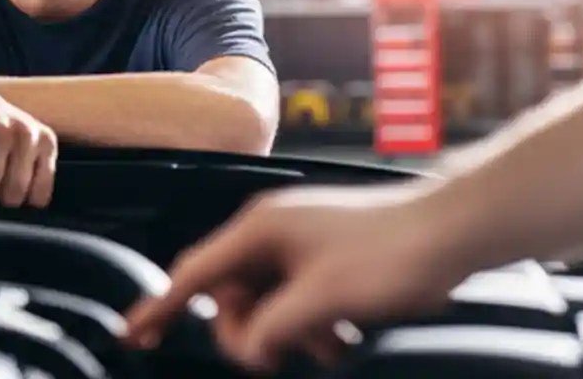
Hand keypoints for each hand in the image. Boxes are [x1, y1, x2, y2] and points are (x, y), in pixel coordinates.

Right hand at [122, 181, 476, 372]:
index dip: (159, 306)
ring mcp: (300, 242)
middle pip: (231, 294)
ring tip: (329, 344)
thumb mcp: (322, 299)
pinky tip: (341, 337)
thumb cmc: (391, 252)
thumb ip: (272, 327)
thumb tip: (245, 348)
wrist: (450, 231)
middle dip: (250, 331)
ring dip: (288, 332)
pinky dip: (310, 323)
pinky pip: (295, 298)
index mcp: (261, 229)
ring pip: (267, 301)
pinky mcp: (324, 256)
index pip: (194, 272)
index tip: (132, 335)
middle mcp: (274, 230)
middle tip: (277, 354)